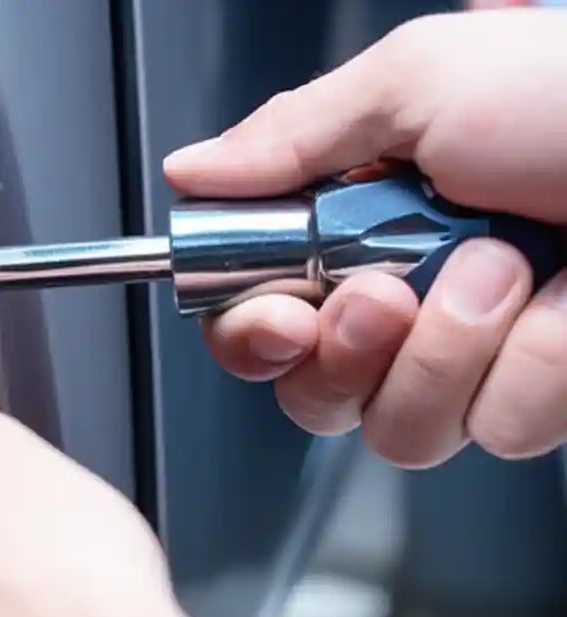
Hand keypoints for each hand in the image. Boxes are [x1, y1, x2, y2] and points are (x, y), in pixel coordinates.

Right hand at [164, 8, 566, 466]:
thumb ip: (291, 137)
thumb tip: (192, 170)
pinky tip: (562, 300)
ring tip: (506, 265)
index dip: (249, 337)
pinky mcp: (544, 393)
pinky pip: (498, 426)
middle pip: (314, 393)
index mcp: (359, 225)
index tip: (276, 319)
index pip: (258, 314)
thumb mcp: (416, 83)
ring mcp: (477, 353)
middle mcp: (408, 297)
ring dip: (449, 347)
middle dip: (345, 354)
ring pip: (400, 428)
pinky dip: (533, 363)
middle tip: (382, 296)